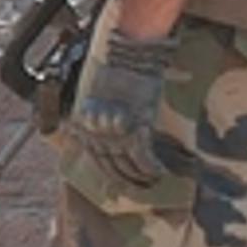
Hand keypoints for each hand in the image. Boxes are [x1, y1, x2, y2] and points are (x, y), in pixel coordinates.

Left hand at [65, 25, 174, 195]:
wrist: (127, 58)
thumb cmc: (116, 72)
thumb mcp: (101, 97)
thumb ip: (102, 117)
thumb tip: (112, 130)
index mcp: (85, 126)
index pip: (96, 159)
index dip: (111, 174)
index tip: (122, 181)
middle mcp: (96, 134)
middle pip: (111, 167)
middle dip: (127, 181)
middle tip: (141, 188)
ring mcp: (114, 134)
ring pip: (128, 167)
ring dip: (142, 179)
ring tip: (152, 181)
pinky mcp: (134, 131)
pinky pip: (143, 160)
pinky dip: (152, 169)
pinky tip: (161, 173)